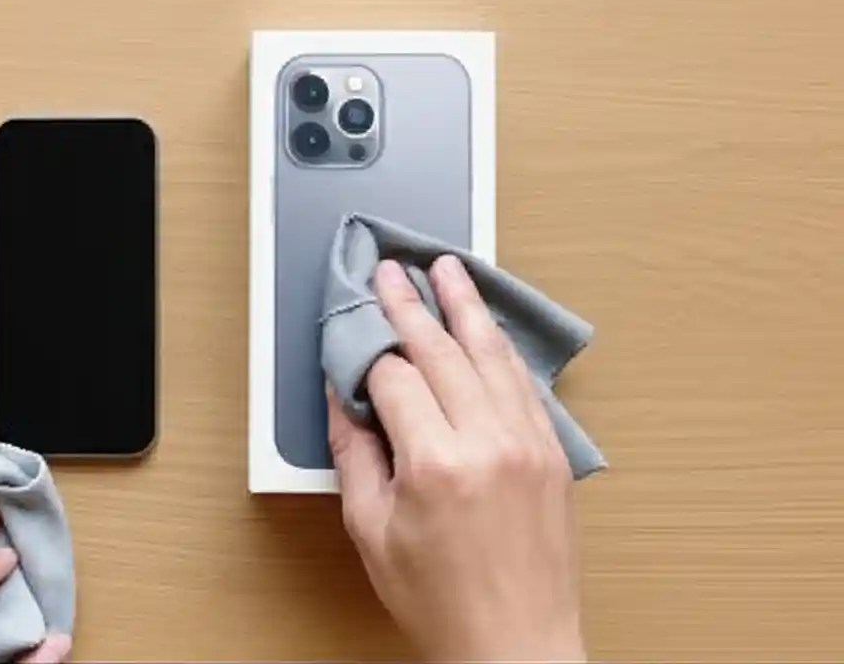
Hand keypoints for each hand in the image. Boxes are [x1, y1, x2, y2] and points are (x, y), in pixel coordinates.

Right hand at [328, 256, 584, 661]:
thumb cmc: (442, 602)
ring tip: (449, 271)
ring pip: (492, 356)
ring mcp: (528, 445)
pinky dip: (502, 349)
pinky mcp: (552, 456)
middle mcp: (489, 443)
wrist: (515, 646)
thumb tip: (346, 401)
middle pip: (443, 352)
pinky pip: (524, 385)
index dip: (368, 352)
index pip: (395, 377)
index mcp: (436, 464)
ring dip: (467, 307)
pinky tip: (487, 328)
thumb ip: (355, 455)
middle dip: (411, 306)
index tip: (353, 334)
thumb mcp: (372, 531)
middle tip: (392, 270)